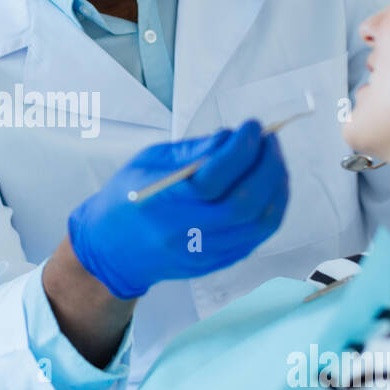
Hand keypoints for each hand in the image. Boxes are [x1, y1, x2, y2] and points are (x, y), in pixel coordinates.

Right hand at [67, 120, 288, 298]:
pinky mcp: (216, 263)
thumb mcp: (148, 162)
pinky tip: (270, 186)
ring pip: (258, 223)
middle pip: (243, 204)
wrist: (112, 250)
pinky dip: (272, 207)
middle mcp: (183, 233)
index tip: (252, 126)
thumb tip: (233, 138)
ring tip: (273, 160)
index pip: (212, 179)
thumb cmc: (128, 198)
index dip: (241, 150)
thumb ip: (193, 151)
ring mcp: (202, 253)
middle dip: (267, 166)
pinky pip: (258, 237)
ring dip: (277, 187)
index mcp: (160, 203)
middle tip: (268, 140)